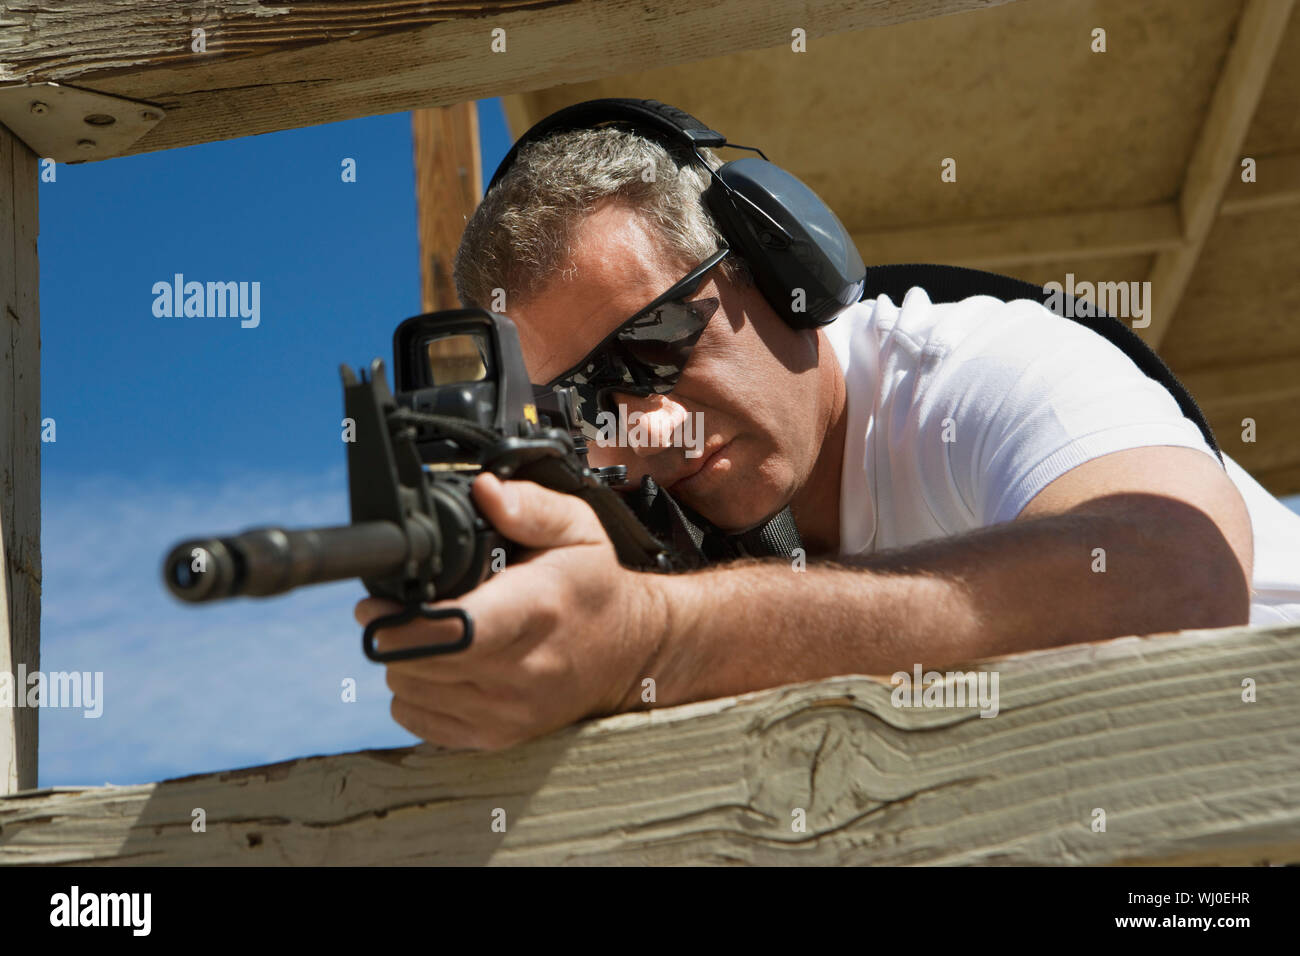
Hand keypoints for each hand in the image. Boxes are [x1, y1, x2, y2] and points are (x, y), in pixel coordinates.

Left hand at [354, 471, 665, 750]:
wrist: (632, 653)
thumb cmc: (595, 588)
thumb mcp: (577, 529)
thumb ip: (530, 505)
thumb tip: (484, 491)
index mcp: (535, 612)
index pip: (449, 632)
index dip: (399, 621)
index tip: (380, 603)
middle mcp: (522, 670)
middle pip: (414, 664)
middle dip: (391, 633)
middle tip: (396, 607)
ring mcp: (508, 711)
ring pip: (410, 691)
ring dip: (403, 661)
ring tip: (426, 633)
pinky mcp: (497, 736)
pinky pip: (421, 720)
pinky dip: (416, 692)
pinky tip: (438, 666)